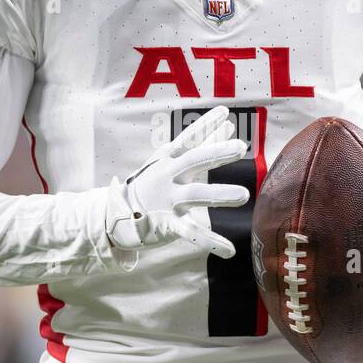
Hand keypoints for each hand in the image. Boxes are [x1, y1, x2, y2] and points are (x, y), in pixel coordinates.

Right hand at [107, 106, 248, 258]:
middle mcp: (168, 176)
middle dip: (215, 153)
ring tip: (244, 195)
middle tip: (240, 147)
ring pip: (197, 195)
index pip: (188, 138)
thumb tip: (229, 124)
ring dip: (220, 194)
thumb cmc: (153, 182)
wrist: (118, 215)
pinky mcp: (169, 225)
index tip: (224, 112)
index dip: (205, 125)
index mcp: (168, 159)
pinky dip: (211, 242)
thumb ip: (203, 144)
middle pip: (193, 161)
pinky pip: (193, 234)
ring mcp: (168, 200)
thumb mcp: (172, 160)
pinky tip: (229, 250)